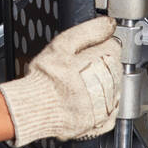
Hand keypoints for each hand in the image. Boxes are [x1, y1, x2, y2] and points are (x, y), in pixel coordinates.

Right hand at [0, 15, 120, 146]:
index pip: (113, 46)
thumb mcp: (62, 44)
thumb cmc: (44, 79)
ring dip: (101, 85)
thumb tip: (108, 24)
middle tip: (77, 69)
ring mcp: (105, 105)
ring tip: (79, 85)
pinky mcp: (101, 123)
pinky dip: (101, 105)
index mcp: (102, 62)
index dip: (98, 46)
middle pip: (114, 68)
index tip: (86, 51)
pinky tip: (86, 101)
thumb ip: (88, 31)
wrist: (33, 109)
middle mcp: (108, 85)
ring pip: (114, 89)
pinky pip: (110, 110)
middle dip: (99, 66)